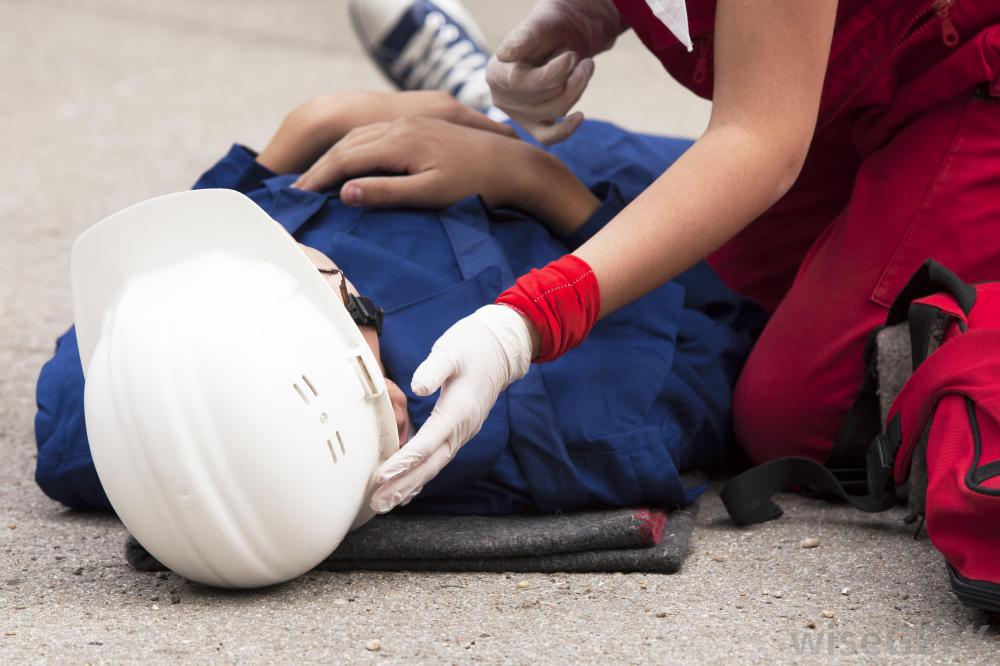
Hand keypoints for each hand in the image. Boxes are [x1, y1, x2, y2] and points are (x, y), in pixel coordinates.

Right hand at [293, 116, 536, 206]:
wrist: (513, 163)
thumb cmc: (475, 184)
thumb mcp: (428, 194)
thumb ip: (386, 192)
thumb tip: (345, 193)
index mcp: (399, 142)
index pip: (345, 160)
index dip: (319, 179)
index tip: (299, 198)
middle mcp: (401, 126)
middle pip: (348, 145)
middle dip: (321, 168)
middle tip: (299, 192)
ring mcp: (411, 123)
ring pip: (361, 136)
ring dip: (336, 156)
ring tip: (319, 179)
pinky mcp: (422, 126)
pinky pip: (376, 133)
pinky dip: (356, 148)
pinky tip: (354, 161)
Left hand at [369, 305, 536, 512]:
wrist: (502, 348)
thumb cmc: (473, 345)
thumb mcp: (451, 351)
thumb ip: (434, 369)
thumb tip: (417, 387)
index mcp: (459, 410)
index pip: (428, 442)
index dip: (404, 461)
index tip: (382, 477)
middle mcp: (462, 428)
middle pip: (430, 464)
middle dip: (403, 485)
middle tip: (378, 504)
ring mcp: (462, 431)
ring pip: (434, 465)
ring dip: (410, 486)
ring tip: (386, 504)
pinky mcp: (459, 430)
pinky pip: (438, 458)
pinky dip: (422, 475)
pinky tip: (408, 489)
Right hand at [487, 0, 624, 144]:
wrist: (556, 42)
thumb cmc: (544, 33)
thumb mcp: (534, 29)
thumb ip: (521, 40)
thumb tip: (504, 54)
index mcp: (496, 74)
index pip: (524, 82)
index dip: (555, 71)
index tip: (571, 56)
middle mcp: (502, 98)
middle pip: (542, 98)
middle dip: (570, 78)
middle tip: (583, 61)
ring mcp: (518, 115)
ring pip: (554, 111)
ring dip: (577, 89)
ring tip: (586, 68)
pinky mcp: (533, 126)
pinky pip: (548, 137)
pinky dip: (566, 129)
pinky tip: (579, 117)